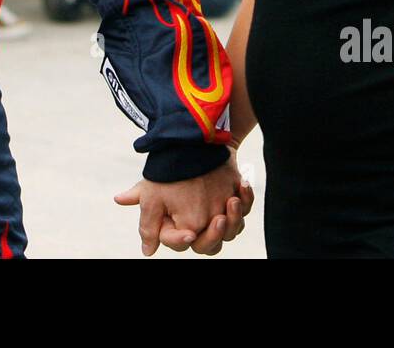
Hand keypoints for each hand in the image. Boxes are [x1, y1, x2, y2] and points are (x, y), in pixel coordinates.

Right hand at [114, 154, 253, 255]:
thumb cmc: (168, 171)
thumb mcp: (152, 195)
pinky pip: (246, 209)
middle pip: (210, 245)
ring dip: (234, 217)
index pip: (183, 243)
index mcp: (179, 227)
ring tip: (233, 200)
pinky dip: (246, 199)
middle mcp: (199, 225)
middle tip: (218, 218)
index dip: (184, 241)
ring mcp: (218, 214)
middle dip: (215, 234)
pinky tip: (243, 186)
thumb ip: (148, 225)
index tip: (189, 234)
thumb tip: (147, 251)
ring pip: (232, 230)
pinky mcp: (234, 203)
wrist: (189, 142)